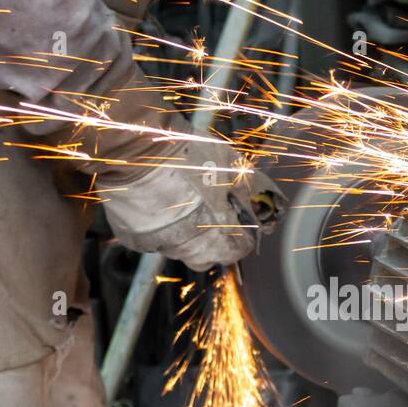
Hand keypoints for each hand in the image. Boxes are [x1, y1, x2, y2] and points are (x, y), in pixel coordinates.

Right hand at [102, 138, 261, 270]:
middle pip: (208, 256)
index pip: (239, 250)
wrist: (137, 150)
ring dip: (183, 232)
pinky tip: (155, 202)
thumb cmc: (189, 157)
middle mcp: (192, 251)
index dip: (240, 233)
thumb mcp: (233, 167)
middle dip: (212, 238)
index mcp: (221, 238)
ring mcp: (162, 247)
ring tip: (178, 200)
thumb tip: (272, 201)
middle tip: (206, 209)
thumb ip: (255, 191)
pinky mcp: (135, 240)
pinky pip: (152, 239)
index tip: (235, 217)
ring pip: (179, 248)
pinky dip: (156, 226)